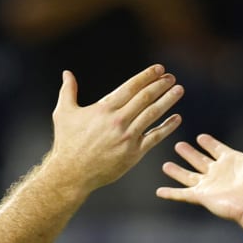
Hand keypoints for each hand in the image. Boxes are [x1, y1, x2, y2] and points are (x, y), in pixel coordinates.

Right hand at [45, 64, 182, 195]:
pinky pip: (155, 137)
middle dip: (161, 85)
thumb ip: (68, 91)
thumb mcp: (63, 113)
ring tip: (179, 90)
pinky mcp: (134, 153)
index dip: (147, 76)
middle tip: (171, 77)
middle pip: (145, 98)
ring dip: (168, 101)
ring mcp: (127, 137)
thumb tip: (66, 73)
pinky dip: (167, 127)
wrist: (72, 173)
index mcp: (104, 109)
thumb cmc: (67, 142)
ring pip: (153, 114)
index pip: (131, 87)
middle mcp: (118, 121)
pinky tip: (177, 118)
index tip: (159, 69)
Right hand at [156, 111, 242, 223]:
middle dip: (190, 153)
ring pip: (188, 176)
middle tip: (179, 145)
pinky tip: (159, 191)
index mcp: (231, 160)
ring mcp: (209, 185)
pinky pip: (182, 194)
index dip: (209, 143)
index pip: (217, 149)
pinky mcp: (202, 196)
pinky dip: (170, 193)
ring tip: (165, 164)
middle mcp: (218, 173)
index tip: (201, 136)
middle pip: (200, 160)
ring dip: (177, 171)